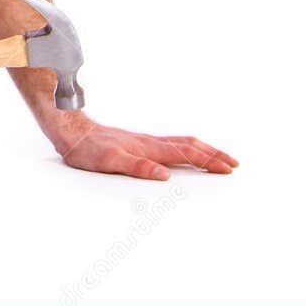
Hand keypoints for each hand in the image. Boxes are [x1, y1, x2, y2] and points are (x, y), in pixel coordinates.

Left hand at [45, 112, 237, 179]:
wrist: (71, 129)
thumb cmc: (87, 149)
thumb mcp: (109, 162)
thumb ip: (137, 168)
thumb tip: (165, 176)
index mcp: (148, 148)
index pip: (187, 153)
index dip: (209, 161)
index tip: (229, 169)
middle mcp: (150, 142)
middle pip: (190, 145)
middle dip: (213, 155)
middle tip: (234, 164)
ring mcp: (144, 141)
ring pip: (181, 143)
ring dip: (203, 150)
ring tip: (217, 157)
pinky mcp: (136, 142)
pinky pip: (169, 144)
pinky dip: (186, 148)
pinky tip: (183, 153)